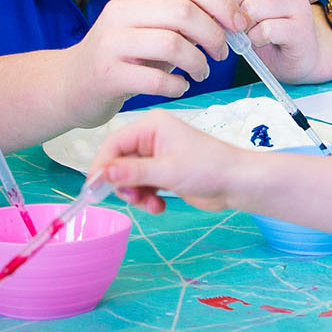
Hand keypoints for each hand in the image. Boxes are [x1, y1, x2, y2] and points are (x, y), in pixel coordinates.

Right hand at [64, 0, 246, 123]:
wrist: (73, 83)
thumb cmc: (125, 52)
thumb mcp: (151, 20)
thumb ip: (185, 9)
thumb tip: (234, 10)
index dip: (223, 3)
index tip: (240, 24)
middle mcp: (121, 10)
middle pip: (184, 12)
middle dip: (214, 34)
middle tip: (222, 53)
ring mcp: (112, 42)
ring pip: (173, 44)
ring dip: (198, 63)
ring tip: (201, 73)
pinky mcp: (107, 74)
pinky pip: (156, 79)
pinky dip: (177, 85)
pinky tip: (179, 87)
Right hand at [88, 112, 257, 213]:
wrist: (237, 184)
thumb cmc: (209, 168)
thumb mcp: (167, 171)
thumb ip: (133, 172)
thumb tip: (102, 174)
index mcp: (151, 126)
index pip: (113, 143)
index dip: (102, 166)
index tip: (93, 189)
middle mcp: (151, 138)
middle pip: (119, 162)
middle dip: (123, 184)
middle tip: (132, 199)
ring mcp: (157, 156)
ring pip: (129, 177)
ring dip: (136, 194)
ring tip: (150, 205)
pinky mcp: (163, 172)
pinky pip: (142, 186)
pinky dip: (146, 198)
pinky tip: (159, 206)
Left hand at [190, 0, 331, 81]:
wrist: (296, 51)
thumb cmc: (261, 19)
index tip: (219, 4)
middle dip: (226, 10)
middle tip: (230, 22)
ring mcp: (296, 0)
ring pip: (250, 9)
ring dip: (240, 27)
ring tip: (245, 31)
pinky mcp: (300, 27)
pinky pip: (263, 31)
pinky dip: (254, 41)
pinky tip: (259, 40)